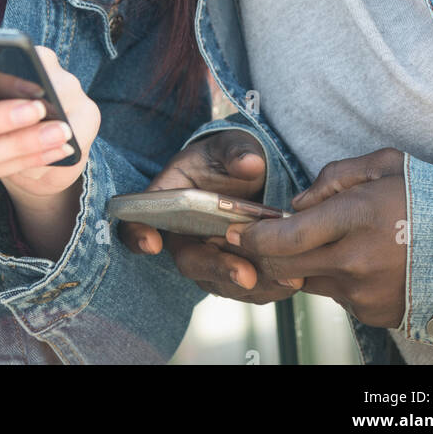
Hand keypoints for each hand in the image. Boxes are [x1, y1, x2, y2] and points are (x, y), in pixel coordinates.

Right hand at [120, 129, 303, 302]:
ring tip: (286, 277)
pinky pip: (247, 289)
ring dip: (253, 285)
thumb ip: (236, 152)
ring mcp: (208, 257)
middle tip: (246, 274)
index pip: (138, 221)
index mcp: (167, 201)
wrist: (248, 176)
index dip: (138, 234)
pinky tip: (294, 279)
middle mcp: (183, 237)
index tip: (152, 241)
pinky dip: (271, 287)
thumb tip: (249, 164)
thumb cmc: (226, 157)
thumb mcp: (229, 145)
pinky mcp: (234, 270)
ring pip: (221, 282)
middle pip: (189, 261)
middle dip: (217, 270)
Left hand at [223, 149, 406, 327]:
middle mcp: (355, 261)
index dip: (252, 236)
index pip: (284, 237)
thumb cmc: (426, 197)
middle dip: (263, 253)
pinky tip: (356, 260)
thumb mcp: (383, 164)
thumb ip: (333, 176)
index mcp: (355, 217)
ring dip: (302, 264)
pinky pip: (336, 296)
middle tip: (252, 239)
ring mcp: (364, 293)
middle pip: (285, 266)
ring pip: (308, 281)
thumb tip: (297, 203)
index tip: (235, 230)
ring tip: (321, 243)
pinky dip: (334, 278)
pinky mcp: (373, 314)